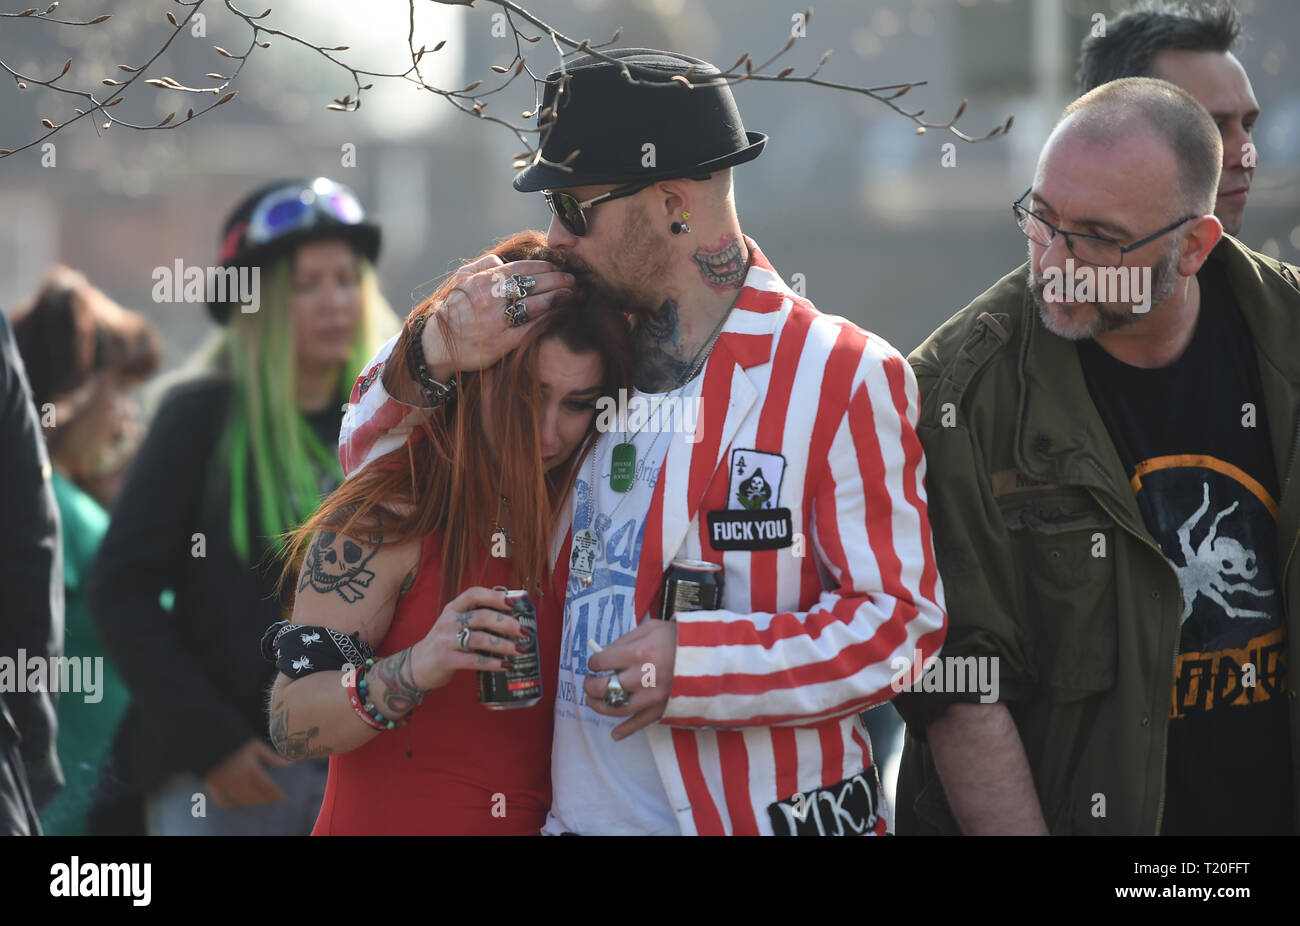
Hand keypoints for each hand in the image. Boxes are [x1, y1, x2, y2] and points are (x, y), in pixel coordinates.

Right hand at [202, 739, 291, 808]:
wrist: (210, 738)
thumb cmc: (237, 741)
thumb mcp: (257, 746)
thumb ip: (272, 757)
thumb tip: (289, 764)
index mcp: (251, 770)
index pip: (268, 788)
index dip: (277, 794)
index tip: (284, 798)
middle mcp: (239, 781)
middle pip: (256, 797)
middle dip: (266, 799)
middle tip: (272, 799)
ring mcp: (226, 785)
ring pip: (242, 801)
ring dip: (252, 802)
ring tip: (259, 801)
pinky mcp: (214, 786)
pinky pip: (222, 801)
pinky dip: (230, 805)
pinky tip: (236, 803)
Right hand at [409, 586, 532, 691]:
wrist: (417, 665)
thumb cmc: (444, 643)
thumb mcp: (454, 624)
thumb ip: (475, 618)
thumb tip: (511, 617)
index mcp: (452, 609)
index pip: (473, 594)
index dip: (494, 596)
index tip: (513, 603)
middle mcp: (448, 621)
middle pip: (482, 617)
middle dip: (507, 624)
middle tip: (524, 631)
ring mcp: (446, 640)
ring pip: (480, 639)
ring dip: (503, 645)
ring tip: (519, 650)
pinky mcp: (446, 659)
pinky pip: (474, 660)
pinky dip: (493, 663)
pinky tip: (505, 665)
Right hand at [421, 254, 574, 379]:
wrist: (437, 344)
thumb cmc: (454, 308)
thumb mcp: (461, 280)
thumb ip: (482, 265)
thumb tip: (502, 259)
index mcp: (483, 281)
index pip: (522, 269)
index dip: (545, 268)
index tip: (559, 268)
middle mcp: (491, 299)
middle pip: (534, 286)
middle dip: (558, 281)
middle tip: (573, 280)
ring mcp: (498, 322)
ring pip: (537, 306)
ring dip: (559, 299)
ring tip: (573, 295)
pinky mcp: (503, 343)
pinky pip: (532, 328)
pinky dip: (549, 320)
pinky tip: (560, 315)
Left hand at [583, 619, 676, 740]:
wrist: (710, 653)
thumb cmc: (678, 637)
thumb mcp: (650, 628)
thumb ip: (625, 640)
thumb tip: (604, 654)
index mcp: (639, 653)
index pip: (602, 662)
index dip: (594, 662)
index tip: (596, 663)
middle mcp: (644, 677)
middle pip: (604, 687)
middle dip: (590, 685)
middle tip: (590, 681)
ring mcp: (653, 696)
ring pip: (617, 708)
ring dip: (600, 707)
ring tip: (593, 701)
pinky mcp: (663, 709)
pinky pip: (640, 724)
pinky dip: (625, 731)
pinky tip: (614, 734)